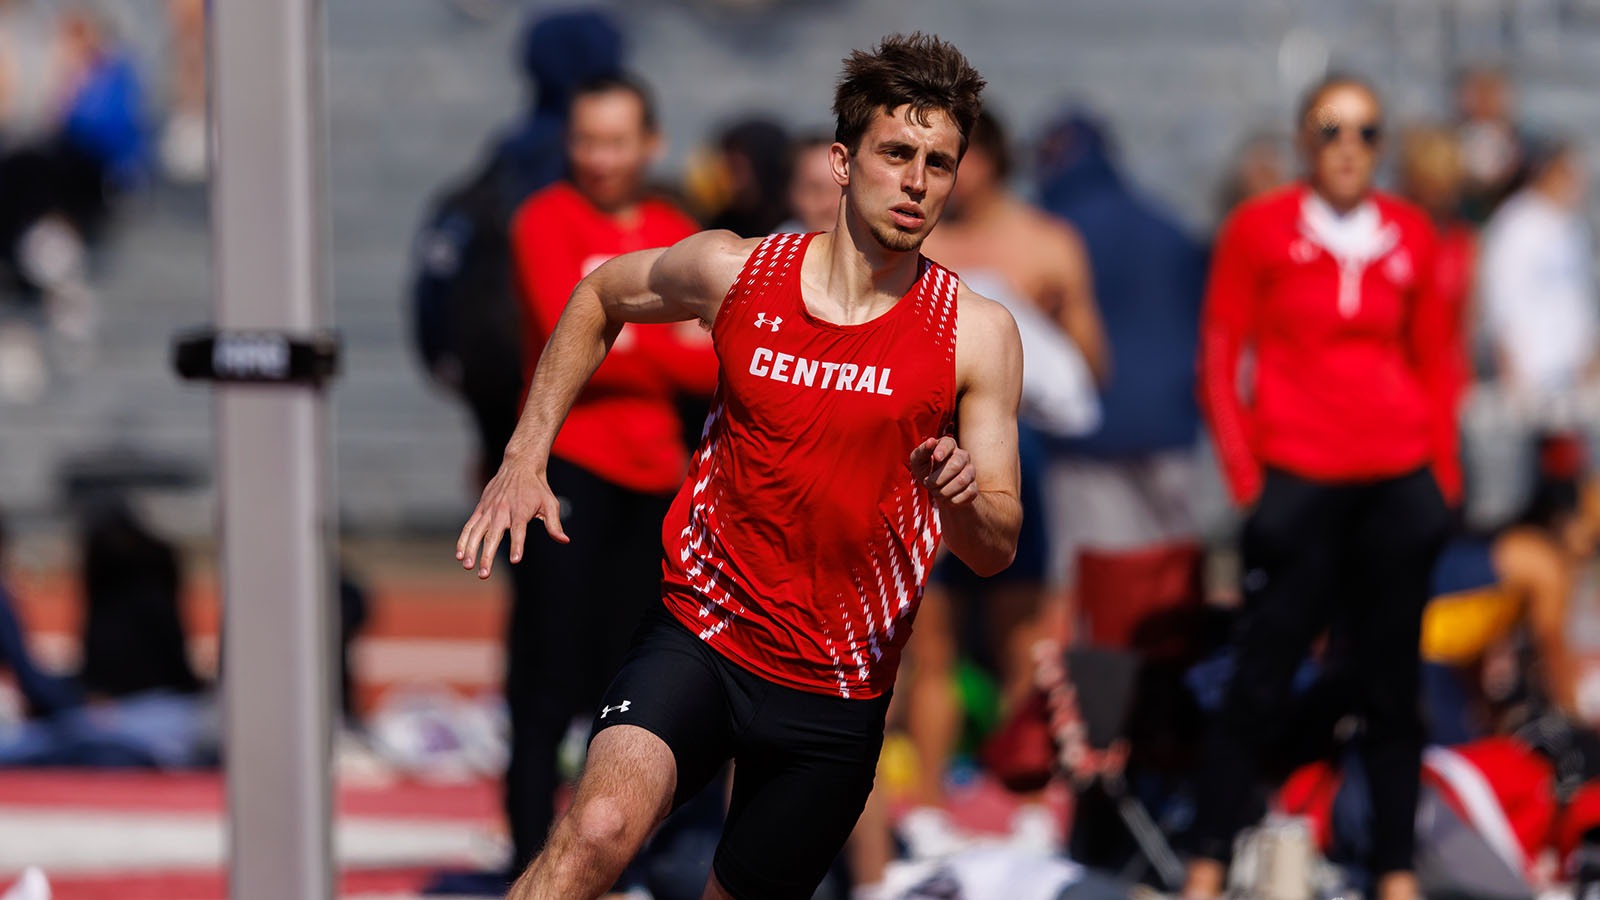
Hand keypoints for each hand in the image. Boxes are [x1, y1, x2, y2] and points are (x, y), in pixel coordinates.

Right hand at [455, 456, 568, 578]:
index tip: (515, 559)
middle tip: (484, 574)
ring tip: (468, 566)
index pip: (519, 530)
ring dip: (471, 550)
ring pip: (477, 532)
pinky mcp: (481, 508)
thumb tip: (564, 540)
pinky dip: (463, 539)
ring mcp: (489, 509)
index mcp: (521, 511)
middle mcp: (502, 510)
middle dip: (487, 555)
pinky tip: (460, 554)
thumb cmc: (537, 488)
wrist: (519, 465)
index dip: (517, 545)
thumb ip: (554, 524)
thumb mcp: (550, 504)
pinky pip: (470, 525)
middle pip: (493, 535)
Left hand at [909, 436, 976, 506]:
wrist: (938, 491)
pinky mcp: (974, 487)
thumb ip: (922, 451)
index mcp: (948, 445)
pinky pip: (967, 493)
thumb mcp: (918, 461)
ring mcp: (970, 471)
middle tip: (928, 484)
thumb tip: (930, 441)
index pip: (948, 443)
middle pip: (955, 465)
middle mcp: (962, 455)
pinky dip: (953, 499)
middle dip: (938, 478)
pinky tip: (947, 498)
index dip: (942, 450)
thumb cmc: (927, 471)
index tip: (936, 458)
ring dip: (944, 491)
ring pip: (961, 481)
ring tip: (936, 492)